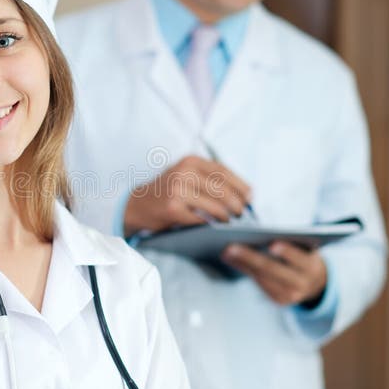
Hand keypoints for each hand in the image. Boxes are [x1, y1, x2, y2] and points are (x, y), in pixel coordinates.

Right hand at [124, 155, 251, 236]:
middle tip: (242, 213)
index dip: (240, 185)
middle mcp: (184, 172)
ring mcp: (177, 190)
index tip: (251, 196)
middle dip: (237, 203)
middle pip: (221, 189)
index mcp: (190, 161)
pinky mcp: (172, 209)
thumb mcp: (185, 174)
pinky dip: (210, 224)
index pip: (223, 172)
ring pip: (214, 205)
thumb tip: (244, 193)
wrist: (138, 204)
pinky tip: (215, 226)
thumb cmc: (168, 190)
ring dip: (226, 216)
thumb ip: (209, 178)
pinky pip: (200, 219)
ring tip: (231, 221)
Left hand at [222, 241, 327, 305]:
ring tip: (226, 252)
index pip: (298, 259)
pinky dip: (245, 271)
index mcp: (311, 267)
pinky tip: (232, 260)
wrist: (315, 282)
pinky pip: (259, 284)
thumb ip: (292, 242)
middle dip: (251, 258)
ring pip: (262, 278)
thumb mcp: (306, 249)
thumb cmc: (305, 256)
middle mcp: (301, 284)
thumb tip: (264, 233)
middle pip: (273, 270)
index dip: (287, 252)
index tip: (272, 243)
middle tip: (231, 247)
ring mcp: (289, 295)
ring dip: (242, 264)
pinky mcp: (278, 300)